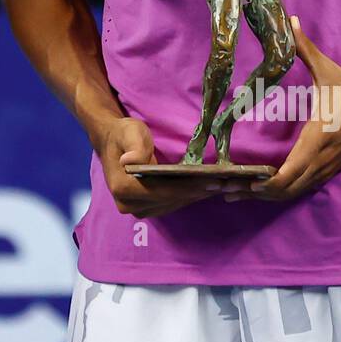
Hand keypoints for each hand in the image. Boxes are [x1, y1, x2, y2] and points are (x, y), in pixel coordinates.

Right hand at [100, 116, 251, 219]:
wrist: (112, 143)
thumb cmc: (122, 134)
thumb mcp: (128, 132)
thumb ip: (134, 146)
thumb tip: (131, 161)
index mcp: (123, 188)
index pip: (162, 191)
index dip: (188, 188)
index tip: (212, 182)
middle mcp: (129, 205)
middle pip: (171, 201)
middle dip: (199, 192)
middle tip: (227, 184)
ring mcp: (138, 209)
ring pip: (174, 205)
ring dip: (198, 196)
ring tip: (223, 187)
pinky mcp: (147, 209)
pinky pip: (172, 204)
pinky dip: (190, 196)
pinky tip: (208, 188)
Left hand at [244, 16, 340, 203]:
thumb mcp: (328, 70)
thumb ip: (304, 47)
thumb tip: (289, 20)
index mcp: (318, 137)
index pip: (290, 173)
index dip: (264, 183)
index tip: (240, 181)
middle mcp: (322, 159)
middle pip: (285, 190)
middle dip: (254, 192)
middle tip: (223, 189)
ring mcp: (328, 168)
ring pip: (294, 192)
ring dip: (265, 196)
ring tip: (233, 193)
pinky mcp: (331, 169)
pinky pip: (303, 187)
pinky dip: (281, 192)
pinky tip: (260, 189)